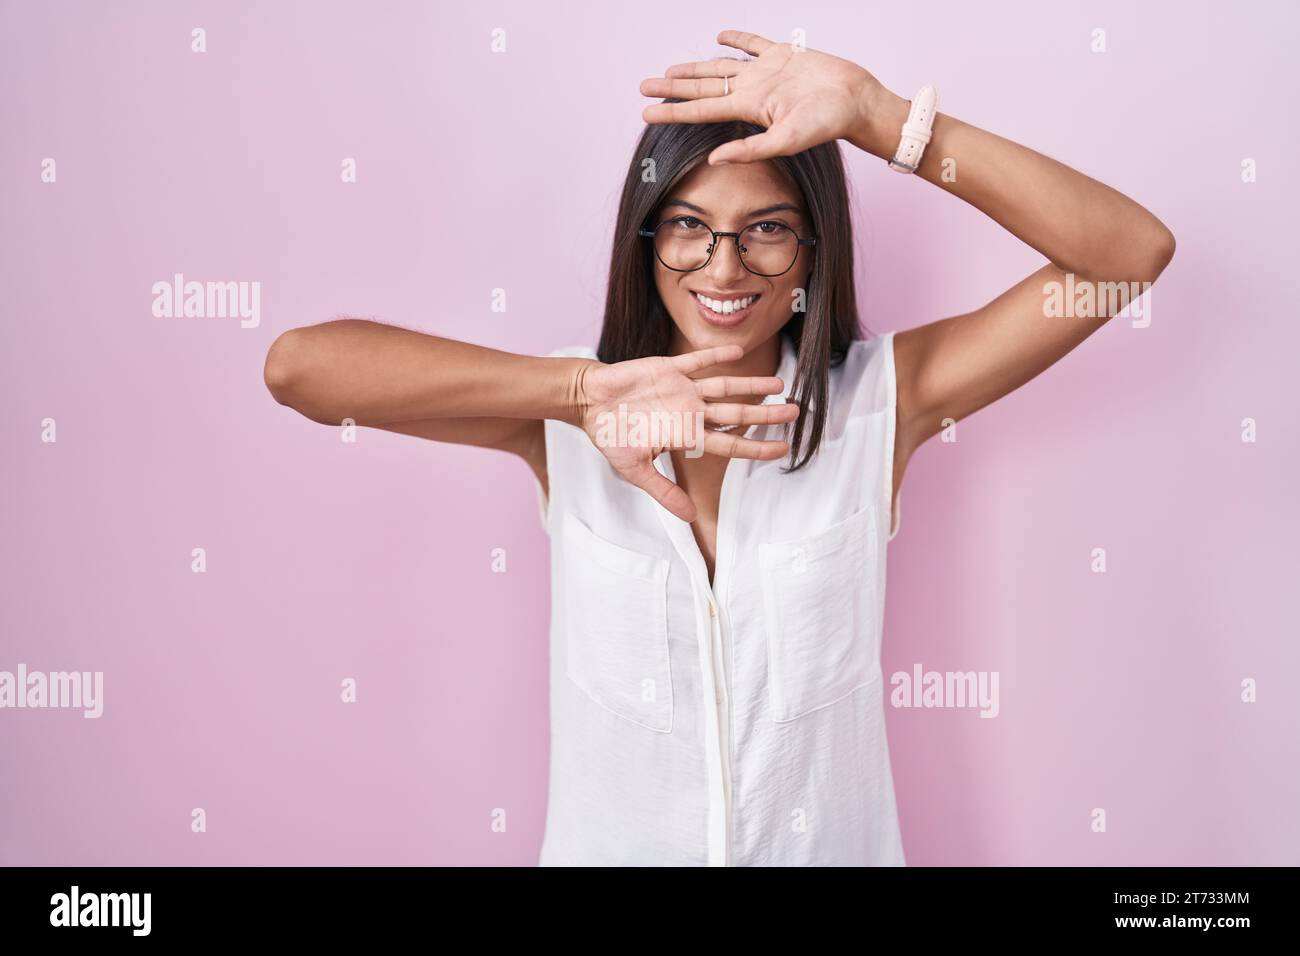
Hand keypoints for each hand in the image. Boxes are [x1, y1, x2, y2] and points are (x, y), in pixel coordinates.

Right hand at [575, 344, 797, 521]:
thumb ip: (663, 490)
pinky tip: (739, 353)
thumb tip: (690, 518)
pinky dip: (717, 356)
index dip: (757, 446)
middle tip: (797, 412)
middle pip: (736, 413)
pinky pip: (697, 361)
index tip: (783, 449)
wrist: (588, 404)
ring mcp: (682, 390)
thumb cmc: (609, 436)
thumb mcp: (634, 470)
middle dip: (766, 414)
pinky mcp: (668, 369)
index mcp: (685, 436)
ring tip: (779, 384)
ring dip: (752, 385)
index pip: (729, 442)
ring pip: (724, 387)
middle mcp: (690, 412)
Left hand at [639, 30, 889, 164]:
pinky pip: (754, 43)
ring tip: (671, 70)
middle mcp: (752, 90)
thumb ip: (750, 149)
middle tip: (644, 86)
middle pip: (703, 88)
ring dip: (696, 68)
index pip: (700, 109)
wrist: (857, 101)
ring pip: (721, 67)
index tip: (645, 112)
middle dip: (673, 88)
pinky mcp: (784, 54)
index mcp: (749, 108)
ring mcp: (766, 71)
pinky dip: (737, 39)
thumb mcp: (786, 141)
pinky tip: (720, 37)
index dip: (672, 110)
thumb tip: (714, 160)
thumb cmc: (826, 123)